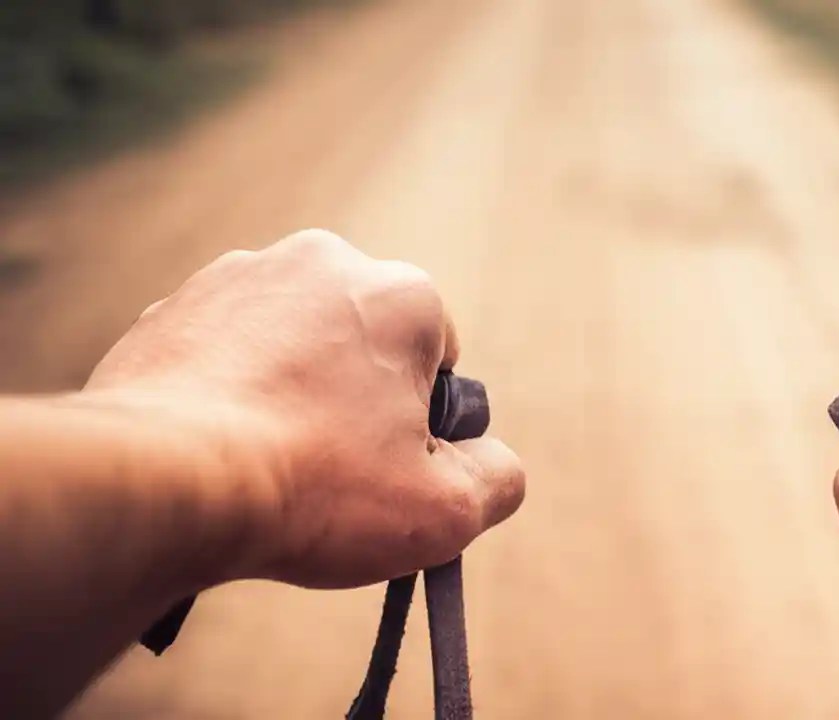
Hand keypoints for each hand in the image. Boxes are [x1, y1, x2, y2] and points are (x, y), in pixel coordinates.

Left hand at [85, 230, 524, 588]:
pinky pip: (225, 352)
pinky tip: (217, 447)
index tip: (387, 467)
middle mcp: (323, 260)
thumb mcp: (445, 510)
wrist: (162, 483)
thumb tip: (493, 462)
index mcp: (402, 294)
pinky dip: (230, 392)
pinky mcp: (173, 307)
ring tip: (268, 460)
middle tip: (329, 470)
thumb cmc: (315, 489)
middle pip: (365, 345)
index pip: (440, 361)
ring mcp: (239, 276)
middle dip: (357, 399)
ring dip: (293, 391)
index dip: (423, 424)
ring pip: (294, 345)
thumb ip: (499, 478)